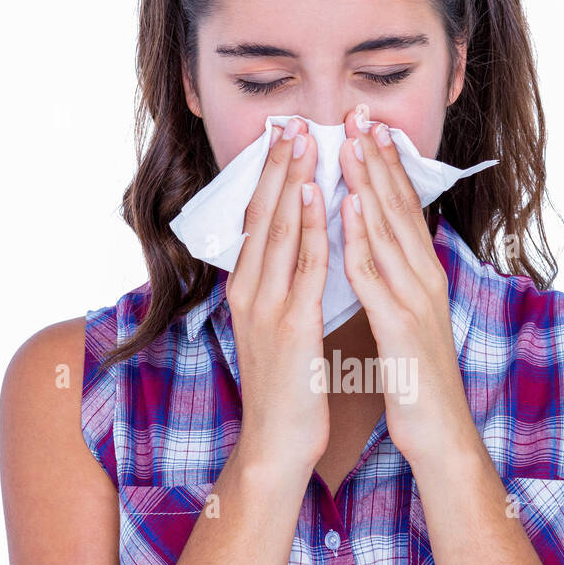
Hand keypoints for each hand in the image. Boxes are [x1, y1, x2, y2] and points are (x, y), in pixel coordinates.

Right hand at [226, 117, 329, 475]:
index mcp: (247, 291)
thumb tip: (295, 258)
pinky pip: (303, 265)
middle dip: (276, 166)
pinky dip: (309, 226)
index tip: (282, 139)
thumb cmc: (285, 390)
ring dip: (290, 180)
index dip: (267, 178)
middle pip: (260, 215)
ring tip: (302, 139)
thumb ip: (282, 292)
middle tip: (291, 121)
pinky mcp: (290, 325)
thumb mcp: (277, 331)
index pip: (255, 222)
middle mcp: (249, 291)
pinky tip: (316, 194)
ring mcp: (266, 306)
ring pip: (278, 230)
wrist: (276, 443)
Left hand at [338, 104, 479, 470]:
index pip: (404, 212)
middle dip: (378, 160)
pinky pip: (376, 274)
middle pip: (400, 209)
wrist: (442, 436)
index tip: (368, 129)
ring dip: (367, 184)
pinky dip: (360, 238)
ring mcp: (416, 301)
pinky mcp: (402, 326)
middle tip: (359, 115)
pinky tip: (345, 209)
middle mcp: (426, 280)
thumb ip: (397, 287)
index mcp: (424, 278)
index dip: (386, 169)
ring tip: (349, 144)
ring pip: (389, 231)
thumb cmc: (420, 384)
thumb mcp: (409, 324)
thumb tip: (381, 257)